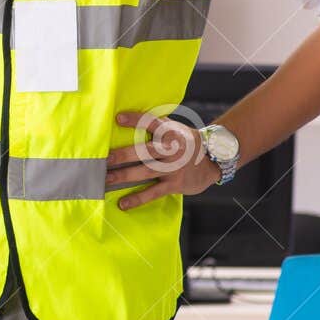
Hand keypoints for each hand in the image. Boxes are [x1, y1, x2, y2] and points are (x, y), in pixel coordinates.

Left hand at [105, 109, 219, 210]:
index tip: (118, 118)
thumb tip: (126, 116)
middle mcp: (172, 149)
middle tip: (106, 158)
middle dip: (124, 154)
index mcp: (170, 132)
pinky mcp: (175, 184)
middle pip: (145, 150)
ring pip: (146, 171)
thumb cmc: (186, 143)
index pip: (151, 122)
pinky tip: (123, 203)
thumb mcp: (175, 128)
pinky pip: (153, 193)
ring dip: (124, 176)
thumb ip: (156, 124)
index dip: (135, 119)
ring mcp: (174, 168)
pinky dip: (138, 198)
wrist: (214, 161)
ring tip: (105, 179)